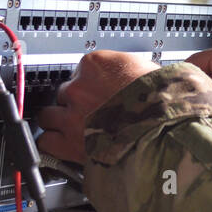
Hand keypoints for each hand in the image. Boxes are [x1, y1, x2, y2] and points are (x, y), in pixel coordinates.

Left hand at [37, 51, 158, 162]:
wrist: (165, 134)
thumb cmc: (165, 106)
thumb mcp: (152, 73)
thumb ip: (135, 71)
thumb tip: (142, 74)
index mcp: (97, 64)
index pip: (82, 69)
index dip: (92, 84)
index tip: (100, 92)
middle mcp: (79, 87)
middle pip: (64, 92)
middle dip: (75, 104)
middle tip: (91, 113)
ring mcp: (71, 115)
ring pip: (48, 116)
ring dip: (59, 123)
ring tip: (73, 131)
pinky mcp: (68, 142)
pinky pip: (46, 142)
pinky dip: (53, 145)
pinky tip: (63, 147)